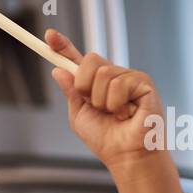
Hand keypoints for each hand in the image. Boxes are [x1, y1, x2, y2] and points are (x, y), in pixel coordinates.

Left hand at [45, 29, 164, 172]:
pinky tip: (128, 114)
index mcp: (95, 83)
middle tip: (95, 106)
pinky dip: (117, 104)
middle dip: (84, 85)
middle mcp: (112, 76)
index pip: (78, 59)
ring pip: (103, 73)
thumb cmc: (106, 139)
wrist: (126, 156)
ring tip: (115, 115)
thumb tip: (57, 70)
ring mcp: (129, 77)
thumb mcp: (79, 114)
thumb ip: (71, 92)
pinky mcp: (143, 82)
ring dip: (102, 101)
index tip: (49, 36)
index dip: (63, 46)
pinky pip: (118, 84)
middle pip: (89, 60)